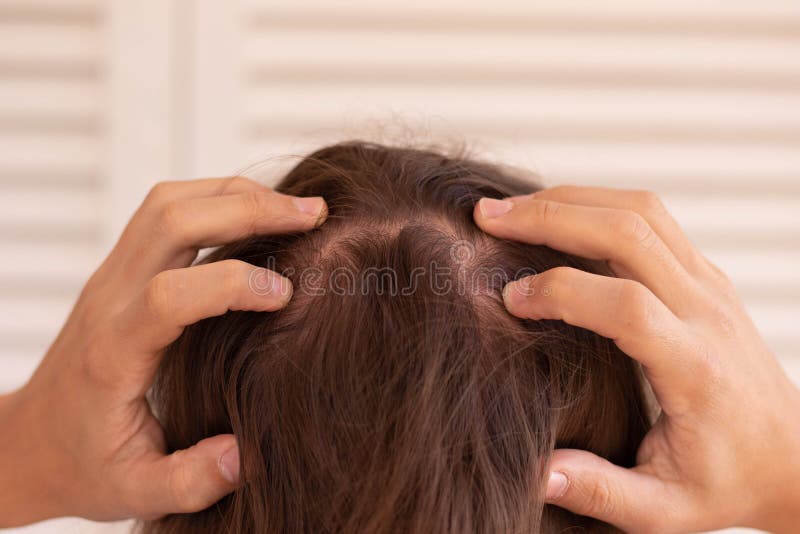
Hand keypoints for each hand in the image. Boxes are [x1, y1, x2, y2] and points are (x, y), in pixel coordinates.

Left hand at [0, 177, 326, 525]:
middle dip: (249, 208)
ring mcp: (113, 276)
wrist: (31, 441)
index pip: (170, 295)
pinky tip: (256, 216)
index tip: (287, 296)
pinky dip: (217, 199)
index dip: (234, 285)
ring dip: (234, 194)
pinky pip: (166, 211)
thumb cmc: (85, 464)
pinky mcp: (124, 269)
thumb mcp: (136, 492)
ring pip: (168, 202)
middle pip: (171, 220)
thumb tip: (245, 453)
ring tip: (294, 207)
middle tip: (315, 215)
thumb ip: (191, 481)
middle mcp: (109, 300)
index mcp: (114, 352)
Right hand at [474, 186, 799, 532]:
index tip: (511, 300)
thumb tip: (538, 475)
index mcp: (695, 368)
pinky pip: (651, 218)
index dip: (561, 292)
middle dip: (550, 216)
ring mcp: (709, 285)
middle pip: (630, 234)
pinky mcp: (703, 275)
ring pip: (641, 212)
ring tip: (513, 208)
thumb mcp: (664, 509)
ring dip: (571, 200)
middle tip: (488, 217)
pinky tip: (557, 216)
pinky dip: (597, 205)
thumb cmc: (726, 480)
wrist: (790, 456)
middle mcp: (707, 312)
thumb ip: (600, 493)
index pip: (627, 306)